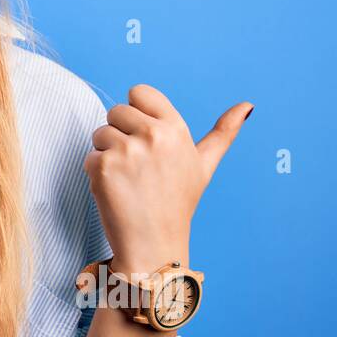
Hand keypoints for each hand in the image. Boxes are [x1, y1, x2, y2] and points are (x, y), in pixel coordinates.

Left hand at [83, 84, 251, 275]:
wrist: (155, 244)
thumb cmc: (177, 203)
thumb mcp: (204, 165)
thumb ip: (223, 133)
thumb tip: (247, 106)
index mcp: (176, 129)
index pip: (139, 92)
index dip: (136, 112)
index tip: (143, 137)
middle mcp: (152, 135)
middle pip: (115, 111)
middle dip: (120, 134)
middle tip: (137, 166)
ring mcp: (126, 151)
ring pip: (100, 133)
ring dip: (106, 154)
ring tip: (128, 179)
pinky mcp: (102, 167)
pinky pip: (89, 156)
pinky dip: (96, 173)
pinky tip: (116, 191)